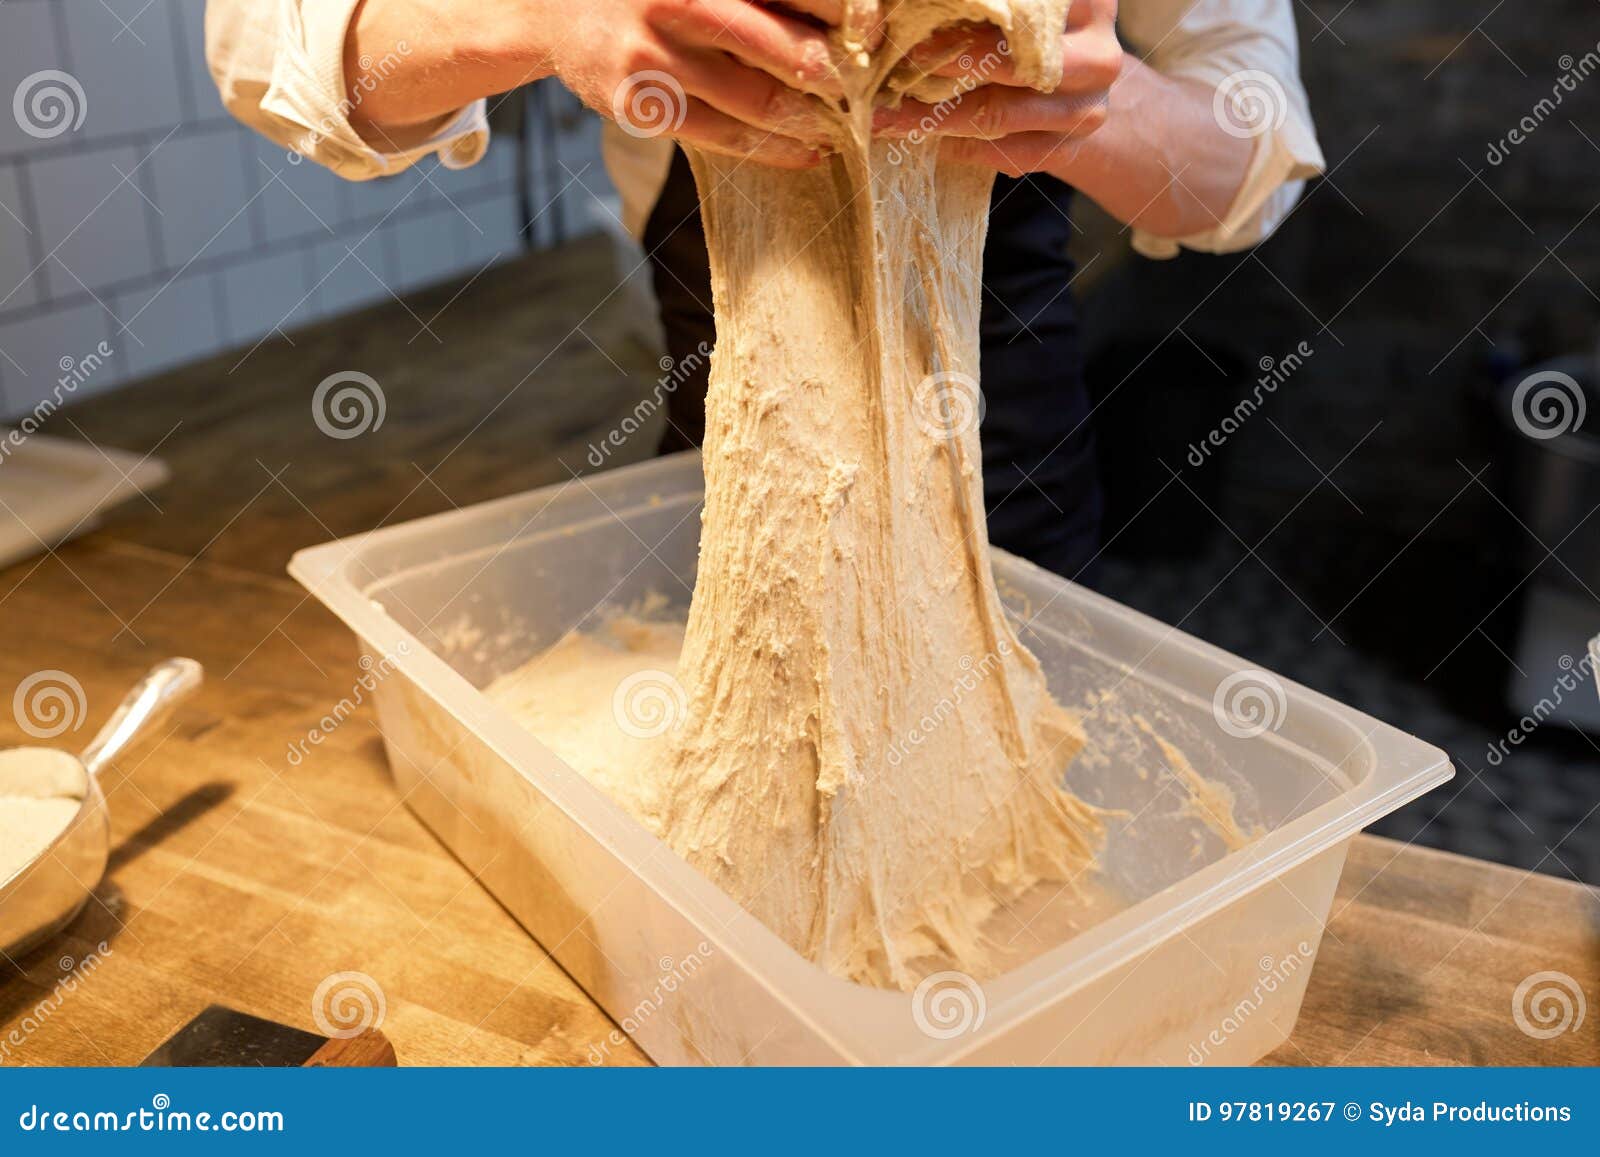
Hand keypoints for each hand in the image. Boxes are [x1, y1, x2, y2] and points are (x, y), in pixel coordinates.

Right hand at [345, 0, 843, 168]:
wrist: (555, 13)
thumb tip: (851, 17)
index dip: (843, 12)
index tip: (873, 31)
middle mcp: (680, 3)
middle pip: (786, 47)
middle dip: (838, 75)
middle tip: (869, 89)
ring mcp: (657, 56)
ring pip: (761, 101)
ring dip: (815, 121)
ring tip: (846, 126)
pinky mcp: (643, 105)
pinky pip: (728, 137)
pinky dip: (778, 148)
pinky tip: (810, 150)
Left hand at [871, 0, 1120, 175]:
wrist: (1081, 90)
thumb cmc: (1036, 37)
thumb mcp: (1028, 12)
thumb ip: (991, 8)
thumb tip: (908, 8)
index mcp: (1089, 2)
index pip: (1028, 8)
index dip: (977, 10)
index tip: (922, 25)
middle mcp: (1098, 53)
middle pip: (1014, 59)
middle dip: (950, 62)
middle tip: (899, 64)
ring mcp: (1088, 107)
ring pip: (999, 113)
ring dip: (938, 116)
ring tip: (889, 115)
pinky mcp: (1068, 149)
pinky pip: (1003, 153)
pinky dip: (958, 147)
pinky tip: (923, 138)